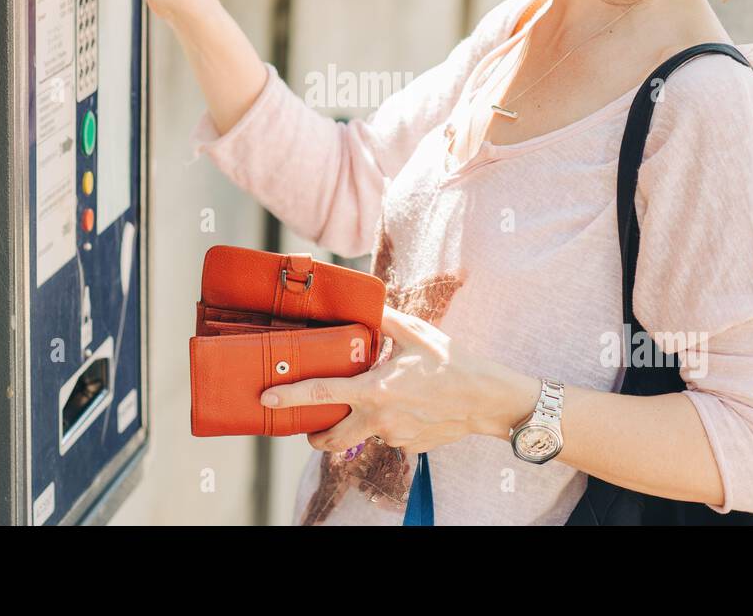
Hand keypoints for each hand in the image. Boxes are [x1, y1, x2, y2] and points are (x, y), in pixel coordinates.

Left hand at [259, 306, 538, 454]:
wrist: (486, 399)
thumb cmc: (452, 362)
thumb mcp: (416, 334)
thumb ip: (384, 320)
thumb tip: (365, 304)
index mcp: (374, 390)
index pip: (322, 393)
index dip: (290, 397)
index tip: (266, 399)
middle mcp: (379, 419)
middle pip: (331, 439)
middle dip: (315, 435)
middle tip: (311, 425)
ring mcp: (394, 437)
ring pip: (364, 436)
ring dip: (360, 424)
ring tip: (372, 406)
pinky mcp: (410, 447)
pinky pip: (391, 438)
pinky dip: (391, 426)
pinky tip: (409, 409)